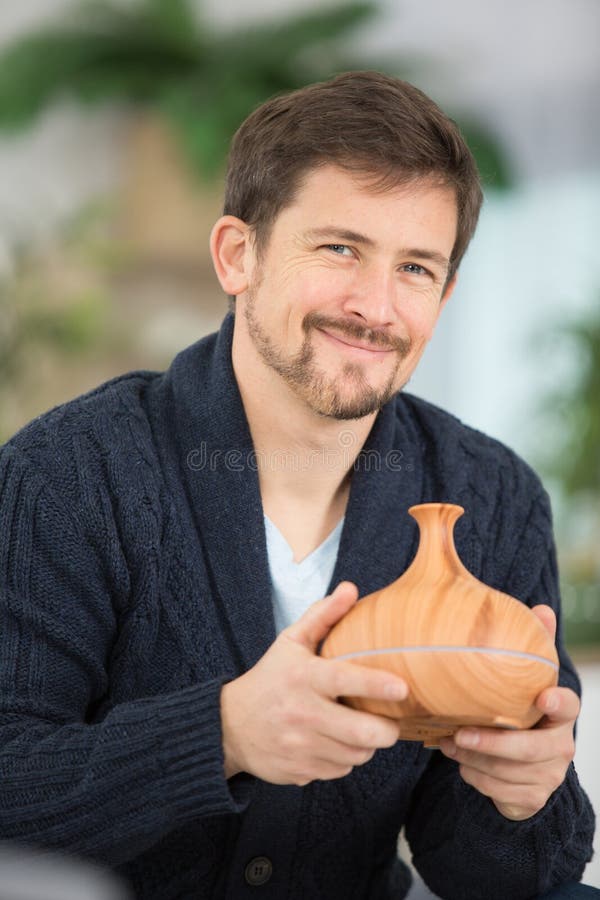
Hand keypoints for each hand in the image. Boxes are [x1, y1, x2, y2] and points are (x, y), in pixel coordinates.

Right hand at [220, 581, 407, 785]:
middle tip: (392, 721)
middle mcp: (302, 713)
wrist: (229, 726)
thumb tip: (351, 589)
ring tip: (363, 729)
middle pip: (361, 731)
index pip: (345, 681)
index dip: (377, 685)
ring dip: (367, 744)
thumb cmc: (270, 678)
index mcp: (303, 677)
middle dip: (387, 729)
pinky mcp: (300, 771)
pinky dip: (346, 758)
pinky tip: (339, 743)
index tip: (402, 687)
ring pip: (356, 755)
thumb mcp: (291, 642)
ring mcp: (301, 745)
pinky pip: (340, 770)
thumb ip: (323, 615)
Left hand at [439, 604, 577, 819]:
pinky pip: (497, 789)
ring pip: (508, 771)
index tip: (544, 698)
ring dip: (472, 758)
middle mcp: (561, 745)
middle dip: (494, 742)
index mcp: (561, 713)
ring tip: (446, 742)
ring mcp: (548, 775)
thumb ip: (533, 646)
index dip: (557, 703)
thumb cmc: (520, 713)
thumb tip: (543, 608)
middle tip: (460, 733)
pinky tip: (458, 760)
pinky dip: (473, 776)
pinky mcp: (531, 797)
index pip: (568, 706)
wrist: (523, 766)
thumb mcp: (524, 681)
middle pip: (531, 748)